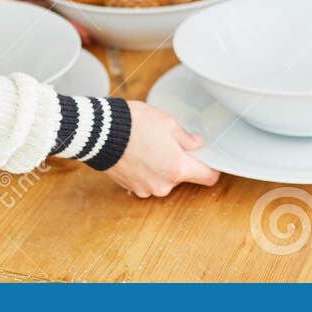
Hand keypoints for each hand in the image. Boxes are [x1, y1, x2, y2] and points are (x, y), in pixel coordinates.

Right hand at [104, 101, 220, 196]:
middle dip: (178, 163)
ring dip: (160, 167)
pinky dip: (145, 171)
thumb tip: (196, 144)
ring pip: (163, 180)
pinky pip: (146, 181)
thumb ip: (186, 137)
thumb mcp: (167, 122)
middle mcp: (164, 185)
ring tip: (147, 147)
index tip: (207, 160)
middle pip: (182, 177)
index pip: (208, 178)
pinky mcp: (131, 189)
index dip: (210, 168)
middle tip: (167, 143)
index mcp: (178, 168)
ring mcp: (147, 189)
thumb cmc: (135, 124)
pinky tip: (137, 154)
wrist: (100, 133)